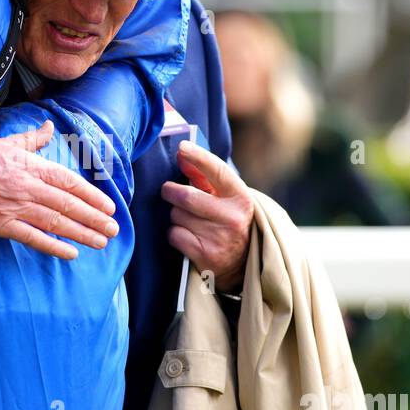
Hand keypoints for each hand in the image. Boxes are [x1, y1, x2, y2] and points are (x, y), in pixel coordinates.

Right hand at [0, 121, 118, 259]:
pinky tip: (71, 253)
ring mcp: (13, 207)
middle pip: (68, 204)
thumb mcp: (3, 141)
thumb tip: (47, 127)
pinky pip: (32, 238)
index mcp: (28, 164)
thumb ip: (30, 139)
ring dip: (82, 233)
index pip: (68, 181)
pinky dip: (54, 246)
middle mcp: (26, 186)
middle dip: (94, 218)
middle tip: (114, 229)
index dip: (92, 195)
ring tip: (101, 242)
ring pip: (56, 222)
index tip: (109, 206)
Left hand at [161, 140, 253, 292]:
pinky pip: (174, 234)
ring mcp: (219, 237)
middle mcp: (232, 217)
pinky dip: (174, 233)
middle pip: (186, 197)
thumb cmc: (227, 220)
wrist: (241, 262)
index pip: (217, 171)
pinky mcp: (205, 254)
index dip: (198, 157)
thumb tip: (182, 154)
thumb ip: (203, 176)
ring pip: (177, 215)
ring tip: (189, 220)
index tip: (182, 147)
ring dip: (176, 215)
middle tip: (168, 191)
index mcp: (240, 198)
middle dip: (171, 192)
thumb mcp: (224, 198)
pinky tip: (187, 236)